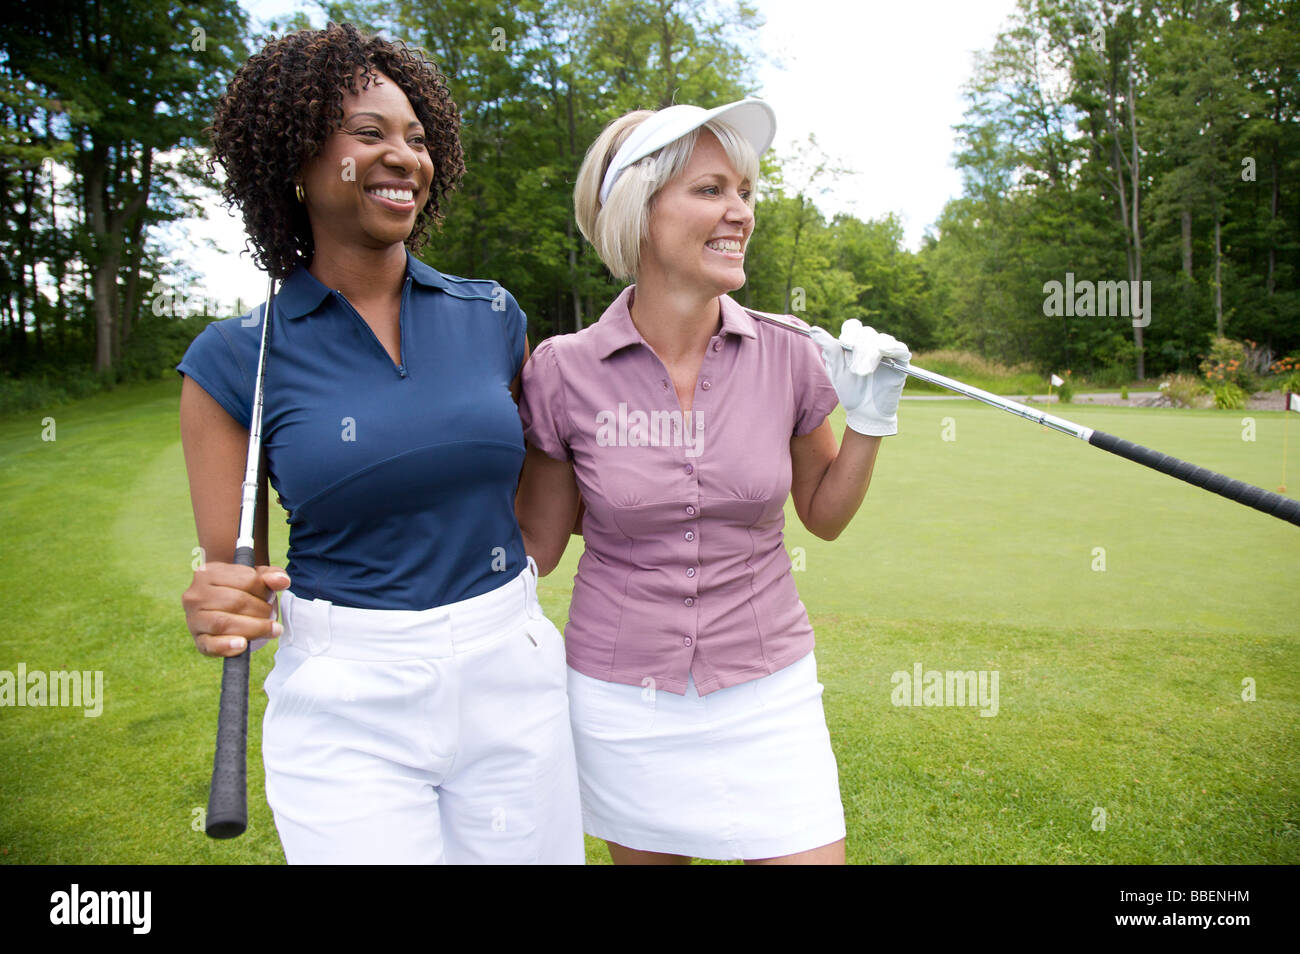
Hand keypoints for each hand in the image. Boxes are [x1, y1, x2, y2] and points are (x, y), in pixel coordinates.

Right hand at [182, 562, 290, 657]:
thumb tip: (282, 581)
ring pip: (223, 623)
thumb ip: (272, 576)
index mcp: (209, 572)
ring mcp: (194, 619)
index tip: (270, 596)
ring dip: (253, 628)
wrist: (223, 608)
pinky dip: (228, 646)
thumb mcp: (257, 578)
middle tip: (272, 616)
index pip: (245, 580)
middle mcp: (196, 594)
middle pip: (235, 602)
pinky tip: (243, 645)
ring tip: (271, 630)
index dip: (264, 590)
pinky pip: (211, 644)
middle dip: (261, 610)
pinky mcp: (198, 640)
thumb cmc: (243, 590)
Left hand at [808, 319, 910, 435]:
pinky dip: (892, 347)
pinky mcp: (901, 361)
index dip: (849, 333)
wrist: (865, 412)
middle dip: (858, 349)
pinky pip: (900, 348)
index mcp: (855, 344)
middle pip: (866, 332)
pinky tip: (884, 351)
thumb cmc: (850, 391)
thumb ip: (829, 349)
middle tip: (854, 370)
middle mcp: (871, 345)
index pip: (853, 326)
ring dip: (870, 354)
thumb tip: (814, 329)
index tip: (844, 344)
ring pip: (881, 339)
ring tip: (863, 372)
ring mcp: (887, 352)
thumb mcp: (837, 371)